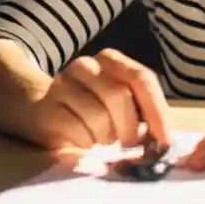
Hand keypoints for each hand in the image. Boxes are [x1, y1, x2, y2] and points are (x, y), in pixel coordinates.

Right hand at [27, 48, 170, 150]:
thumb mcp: (120, 105)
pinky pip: (76, 130)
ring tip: (102, 139)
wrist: (40, 108)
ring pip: (97, 116)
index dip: (156, 111)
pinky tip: (84, 141)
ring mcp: (62, 84)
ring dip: (106, 137)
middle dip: (129, 127)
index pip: (141, 79)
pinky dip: (86, 143)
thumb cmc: (91, 109)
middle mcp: (86, 66)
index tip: (164, 140)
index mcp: (111, 60)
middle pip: (118, 96)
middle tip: (128, 143)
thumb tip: (164, 140)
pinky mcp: (45, 108)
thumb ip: (143, 114)